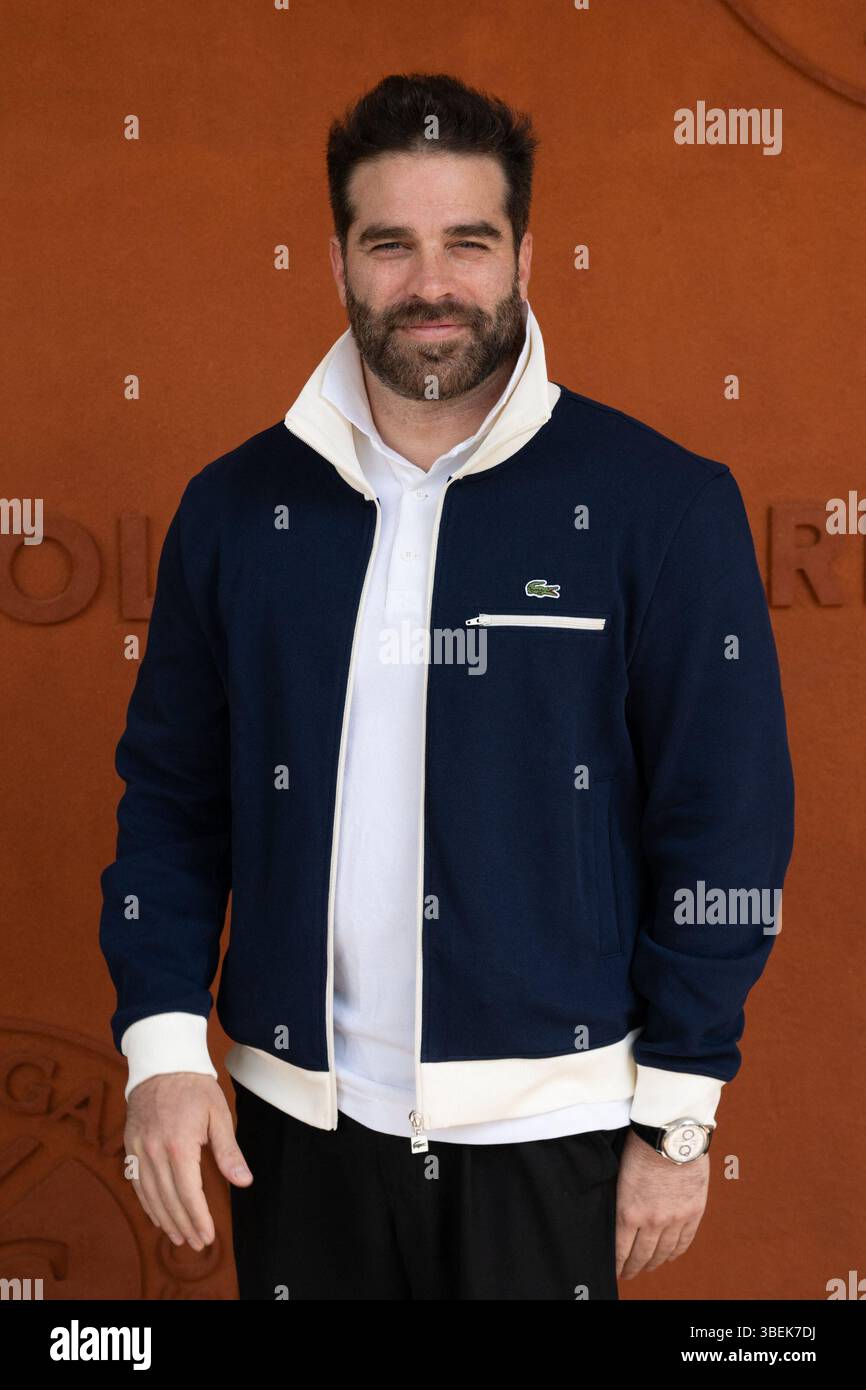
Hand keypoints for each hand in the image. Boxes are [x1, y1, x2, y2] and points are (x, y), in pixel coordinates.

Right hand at [124, 1073, 252, 1250]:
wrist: (162, 1063)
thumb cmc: (195, 1088)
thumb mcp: (218, 1115)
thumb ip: (228, 1152)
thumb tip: (243, 1181)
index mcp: (179, 1144)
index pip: (188, 1193)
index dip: (198, 1217)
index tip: (207, 1236)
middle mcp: (154, 1151)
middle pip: (168, 1199)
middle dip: (184, 1224)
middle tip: (197, 1243)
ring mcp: (138, 1149)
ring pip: (150, 1195)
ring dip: (165, 1219)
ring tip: (179, 1236)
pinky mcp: (130, 1146)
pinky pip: (136, 1183)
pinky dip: (147, 1203)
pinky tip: (158, 1216)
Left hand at [615, 1128, 708, 1278]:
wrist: (671, 1133)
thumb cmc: (640, 1145)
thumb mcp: (621, 1175)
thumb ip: (621, 1200)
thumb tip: (619, 1217)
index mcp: (628, 1212)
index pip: (620, 1250)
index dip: (618, 1264)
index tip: (616, 1270)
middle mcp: (652, 1221)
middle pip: (642, 1255)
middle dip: (633, 1267)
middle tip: (629, 1273)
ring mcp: (675, 1218)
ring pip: (663, 1252)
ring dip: (654, 1262)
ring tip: (648, 1266)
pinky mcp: (693, 1212)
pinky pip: (684, 1241)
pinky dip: (675, 1252)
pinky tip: (669, 1255)